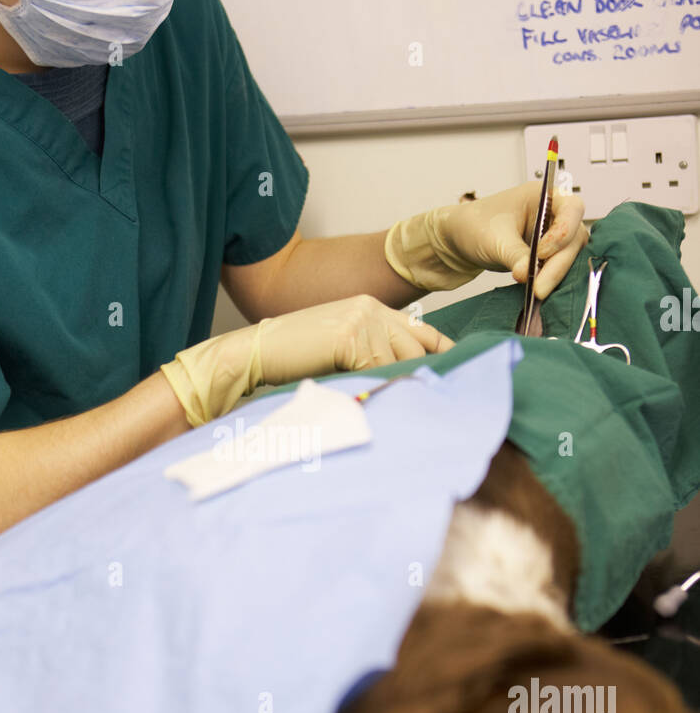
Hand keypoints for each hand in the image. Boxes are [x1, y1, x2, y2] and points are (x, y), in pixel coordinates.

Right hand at [161, 295, 453, 425]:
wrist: (255, 353)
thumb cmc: (294, 359)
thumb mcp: (342, 349)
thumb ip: (373, 353)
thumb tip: (409, 378)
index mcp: (371, 307)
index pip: (422, 330)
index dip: (442, 353)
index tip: (457, 373)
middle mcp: (372, 308)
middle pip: (417, 349)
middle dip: (420, 377)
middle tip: (424, 405)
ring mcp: (362, 319)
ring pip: (401, 361)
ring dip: (394, 385)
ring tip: (384, 403)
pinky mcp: (350, 336)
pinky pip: (378, 369)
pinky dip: (373, 386)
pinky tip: (361, 395)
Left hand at [439, 182, 589, 299]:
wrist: (455, 243)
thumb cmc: (472, 226)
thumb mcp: (493, 240)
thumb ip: (515, 255)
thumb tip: (531, 275)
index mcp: (541, 196)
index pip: (572, 208)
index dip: (563, 231)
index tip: (541, 252)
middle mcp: (551, 214)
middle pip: (574, 237)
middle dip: (558, 263)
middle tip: (540, 287)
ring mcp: (550, 236)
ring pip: (569, 255)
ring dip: (556, 274)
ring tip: (537, 292)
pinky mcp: (545, 256)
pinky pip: (558, 267)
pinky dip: (551, 279)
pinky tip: (538, 291)